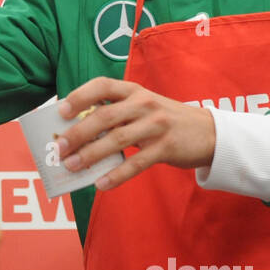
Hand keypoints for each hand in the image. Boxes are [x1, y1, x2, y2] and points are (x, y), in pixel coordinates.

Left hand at [55, 78, 215, 189]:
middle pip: (105, 116)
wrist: (210, 132)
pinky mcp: (166, 147)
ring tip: (72, 166)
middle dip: (78, 133)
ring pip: (117, 139)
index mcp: (134, 91)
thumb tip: (79, 135)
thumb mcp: (144, 108)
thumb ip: (117, 115)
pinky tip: (101, 184)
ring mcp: (157, 125)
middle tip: (60, 148)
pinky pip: (136, 163)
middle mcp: (144, 104)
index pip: (102, 86)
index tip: (61, 110)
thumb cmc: (166, 120)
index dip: (80, 96)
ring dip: (91, 154)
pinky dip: (117, 175)